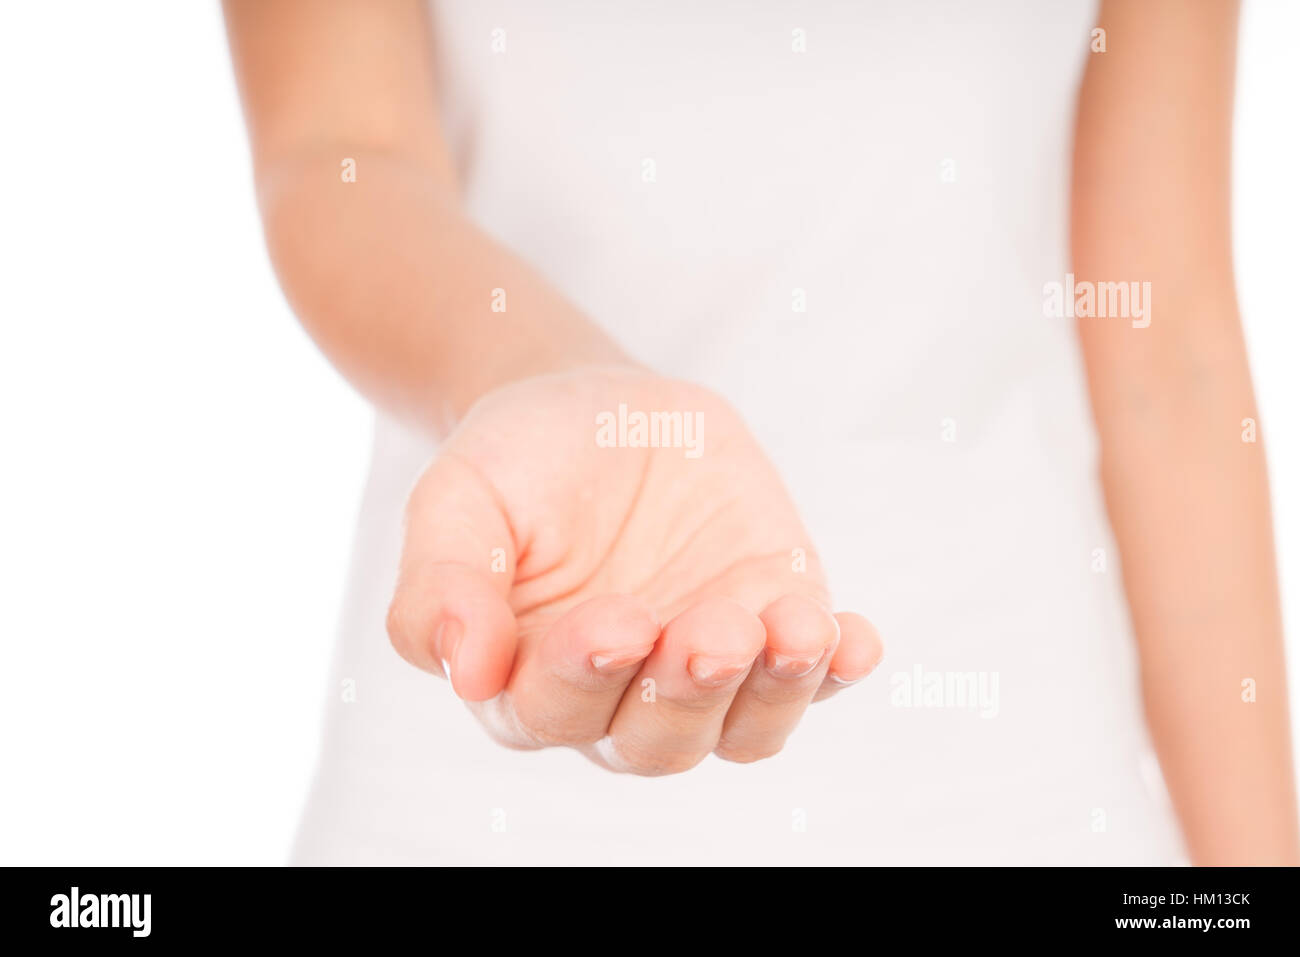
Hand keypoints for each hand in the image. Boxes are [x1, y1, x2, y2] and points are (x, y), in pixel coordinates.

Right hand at [386, 366, 882, 774]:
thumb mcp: (455, 499)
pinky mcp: (767, 625)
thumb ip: (439, 586)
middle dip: (688, 693)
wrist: (598, 407)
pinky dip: (837, 668)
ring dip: (774, 690)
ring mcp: (701, 664)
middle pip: (655, 742)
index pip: (552, 711)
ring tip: (796, 629)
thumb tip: (463, 670)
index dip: (584, 677)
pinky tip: (855, 639)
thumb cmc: (517, 462)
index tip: (616, 620)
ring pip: (741, 729)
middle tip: (713, 631)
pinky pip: (810, 675)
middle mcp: (618, 695)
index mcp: (526, 680)